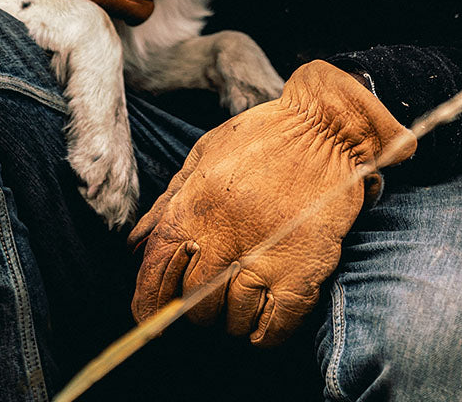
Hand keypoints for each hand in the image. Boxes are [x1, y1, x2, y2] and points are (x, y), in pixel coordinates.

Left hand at [129, 61, 416, 345]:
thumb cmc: (262, 138)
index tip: (150, 315)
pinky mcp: (302, 270)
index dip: (147, 300)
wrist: (326, 127)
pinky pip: (273, 327)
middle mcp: (225, 234)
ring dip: (232, 318)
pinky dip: (264, 334)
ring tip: (241, 298)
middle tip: (209, 294)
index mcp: (195, 204)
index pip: (155, 269)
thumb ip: (168, 202)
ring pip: (232, 319)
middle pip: (193, 302)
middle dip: (195, 307)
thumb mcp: (203, 155)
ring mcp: (265, 255)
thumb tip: (135, 246)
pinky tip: (262, 318)